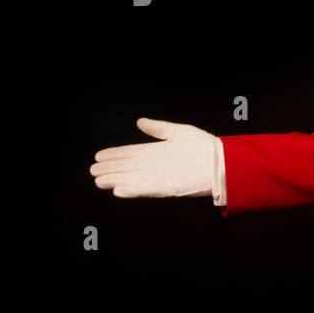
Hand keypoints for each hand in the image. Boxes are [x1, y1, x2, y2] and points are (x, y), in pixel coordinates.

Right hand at [90, 117, 219, 197]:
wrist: (220, 161)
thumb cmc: (203, 146)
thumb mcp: (178, 132)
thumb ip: (158, 128)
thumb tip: (139, 122)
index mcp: (156, 152)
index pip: (130, 153)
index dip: (114, 155)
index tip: (98, 156)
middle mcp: (155, 166)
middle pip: (127, 168)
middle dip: (110, 169)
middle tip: (93, 170)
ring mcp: (159, 178)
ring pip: (131, 180)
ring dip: (115, 180)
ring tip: (99, 181)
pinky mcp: (166, 188)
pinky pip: (145, 190)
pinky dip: (131, 190)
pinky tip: (117, 190)